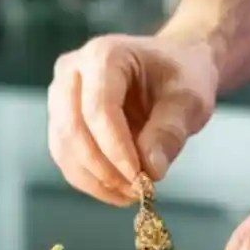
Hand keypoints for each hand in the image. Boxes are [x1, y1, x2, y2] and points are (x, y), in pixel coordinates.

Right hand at [47, 34, 217, 204]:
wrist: (171, 67)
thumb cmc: (181, 75)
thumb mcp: (189, 99)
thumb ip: (170, 131)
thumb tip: (151, 170)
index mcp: (104, 55)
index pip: (99, 108)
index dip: (116, 149)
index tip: (141, 178)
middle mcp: (71, 71)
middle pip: (72, 129)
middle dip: (103, 168)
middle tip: (136, 191)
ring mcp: (60, 95)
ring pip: (63, 148)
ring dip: (94, 179)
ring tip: (130, 194)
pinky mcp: (60, 119)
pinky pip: (65, 156)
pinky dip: (88, 179)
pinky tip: (116, 190)